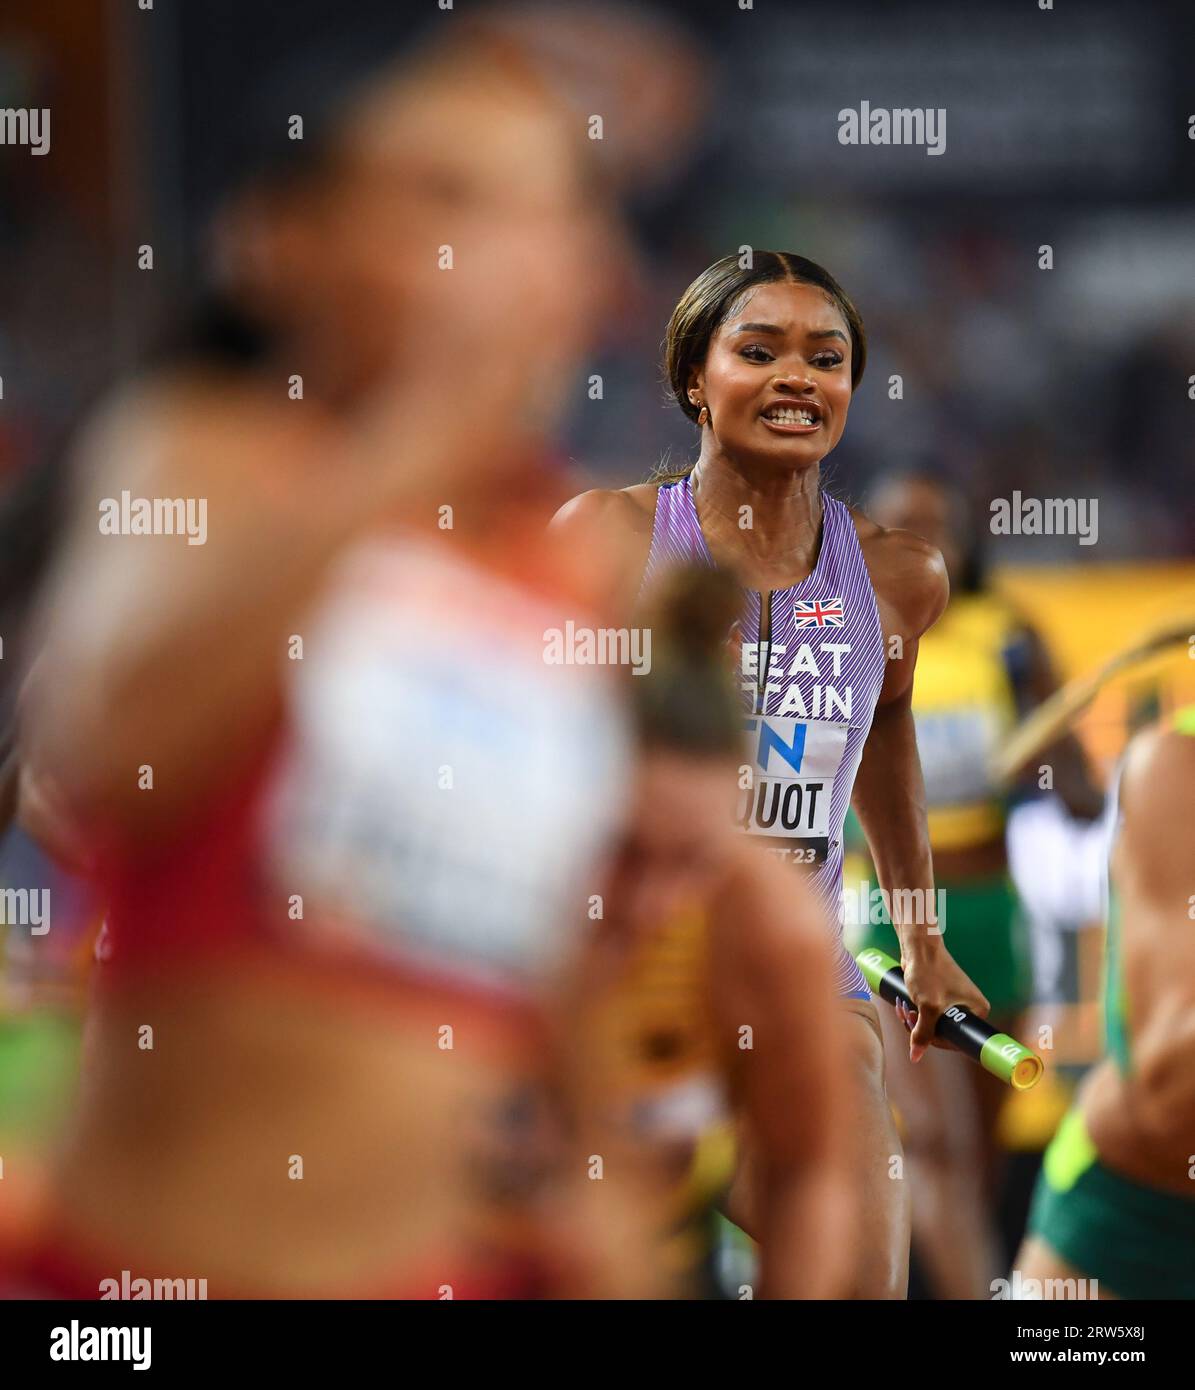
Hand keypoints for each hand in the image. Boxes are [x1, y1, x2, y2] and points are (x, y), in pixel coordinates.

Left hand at [896, 942, 988, 1062]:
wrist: (918, 947)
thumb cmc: (928, 972)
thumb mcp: (927, 1007)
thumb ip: (922, 1034)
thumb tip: (915, 1056)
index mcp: (978, 1011)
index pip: (958, 1040)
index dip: (936, 1041)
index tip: (919, 1032)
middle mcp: (970, 1008)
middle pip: (943, 1033)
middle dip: (921, 1028)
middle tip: (908, 1016)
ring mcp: (955, 1002)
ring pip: (931, 1024)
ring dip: (913, 1020)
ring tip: (902, 1007)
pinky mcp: (940, 997)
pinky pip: (927, 1014)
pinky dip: (914, 1012)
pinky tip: (902, 1005)